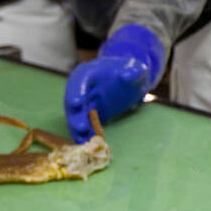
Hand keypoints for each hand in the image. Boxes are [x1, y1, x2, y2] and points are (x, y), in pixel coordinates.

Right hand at [64, 24, 164, 140]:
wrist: (132, 80)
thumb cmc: (132, 70)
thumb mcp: (136, 68)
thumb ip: (133, 71)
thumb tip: (127, 75)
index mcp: (88, 72)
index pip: (79, 81)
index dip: (77, 91)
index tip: (76, 103)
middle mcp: (82, 87)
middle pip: (73, 101)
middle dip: (75, 115)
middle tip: (81, 127)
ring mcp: (84, 101)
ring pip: (76, 115)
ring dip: (78, 128)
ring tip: (82, 141)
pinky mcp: (89, 113)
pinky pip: (85, 123)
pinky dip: (85, 133)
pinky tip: (87, 142)